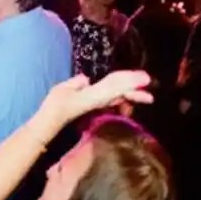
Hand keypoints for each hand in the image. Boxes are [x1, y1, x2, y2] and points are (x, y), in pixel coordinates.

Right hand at [37, 70, 151, 130]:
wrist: (51, 120)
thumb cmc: (55, 105)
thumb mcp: (62, 90)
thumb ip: (75, 84)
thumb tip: (86, 80)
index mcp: (94, 95)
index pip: (115, 86)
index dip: (130, 81)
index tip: (144, 79)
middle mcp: (99, 99)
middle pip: (120, 90)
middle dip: (134, 86)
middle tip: (149, 81)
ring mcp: (98, 102)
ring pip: (118, 95)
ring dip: (131, 92)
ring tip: (146, 94)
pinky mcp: (94, 103)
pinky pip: (112, 98)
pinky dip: (121, 95)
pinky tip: (126, 96)